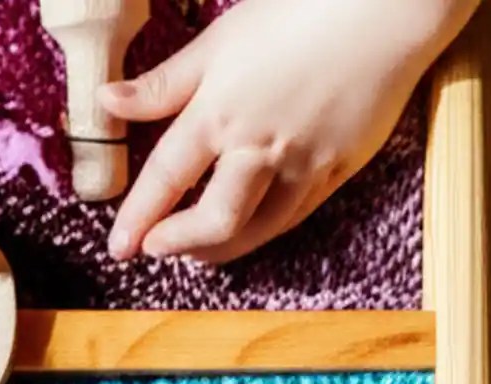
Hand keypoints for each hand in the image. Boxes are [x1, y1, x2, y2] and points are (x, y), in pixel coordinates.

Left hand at [101, 0, 477, 262]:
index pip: (166, 179)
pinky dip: (263, 232)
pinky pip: (295, 216)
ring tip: (196, 253)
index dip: (138, 218)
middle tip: (156, 250)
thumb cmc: (298, 12)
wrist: (386, 11)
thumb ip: (162, 84)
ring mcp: (303, 164)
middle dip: (178, 244)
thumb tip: (104, 100)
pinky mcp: (339, 170)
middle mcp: (258, 149)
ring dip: (219, 249)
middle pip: (213, 221)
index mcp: (218, 114)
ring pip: (257, 230)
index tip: (120, 246)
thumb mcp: (217, 42)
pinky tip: (248, 230)